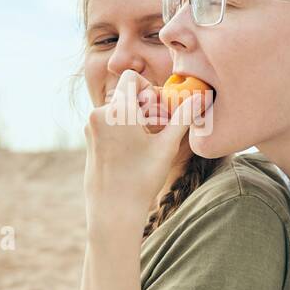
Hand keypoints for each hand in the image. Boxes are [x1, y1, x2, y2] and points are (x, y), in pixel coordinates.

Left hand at [83, 69, 206, 231]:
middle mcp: (98, 115)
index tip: (158, 110)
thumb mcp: (166, 147)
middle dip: (145, 106)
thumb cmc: (140, 179)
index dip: (149, 88)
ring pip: (117, 109)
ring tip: (148, 142)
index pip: (132, 77)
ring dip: (135, 118)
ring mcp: (90, 128)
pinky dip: (123, 129)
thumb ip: (182, 118)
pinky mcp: (89, 141)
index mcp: (117, 111)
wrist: (113, 211)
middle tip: (159, 127)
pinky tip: (134, 152)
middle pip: (126, 94)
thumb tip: (201, 97)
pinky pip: (108, 123)